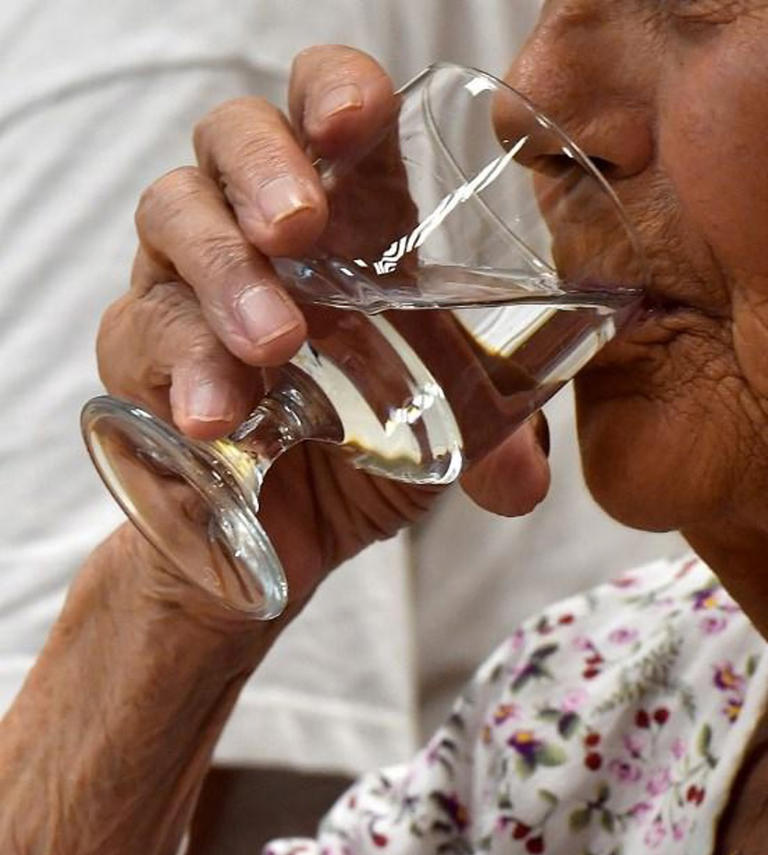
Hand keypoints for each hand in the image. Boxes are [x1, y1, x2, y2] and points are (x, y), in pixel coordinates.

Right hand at [97, 46, 549, 617]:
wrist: (273, 541)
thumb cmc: (355, 458)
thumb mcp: (437, 443)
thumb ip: (488, 446)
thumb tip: (525, 480)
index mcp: (344, 226)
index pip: (323, 112)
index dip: (334, 91)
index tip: (355, 122)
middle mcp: (257, 235)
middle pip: (233, 138)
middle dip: (263, 168)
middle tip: (300, 232)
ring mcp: (189, 286)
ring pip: (174, 218)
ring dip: (226, 272)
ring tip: (276, 344)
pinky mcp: (142, 356)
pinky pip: (139, 332)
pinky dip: (180, 366)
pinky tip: (217, 416)